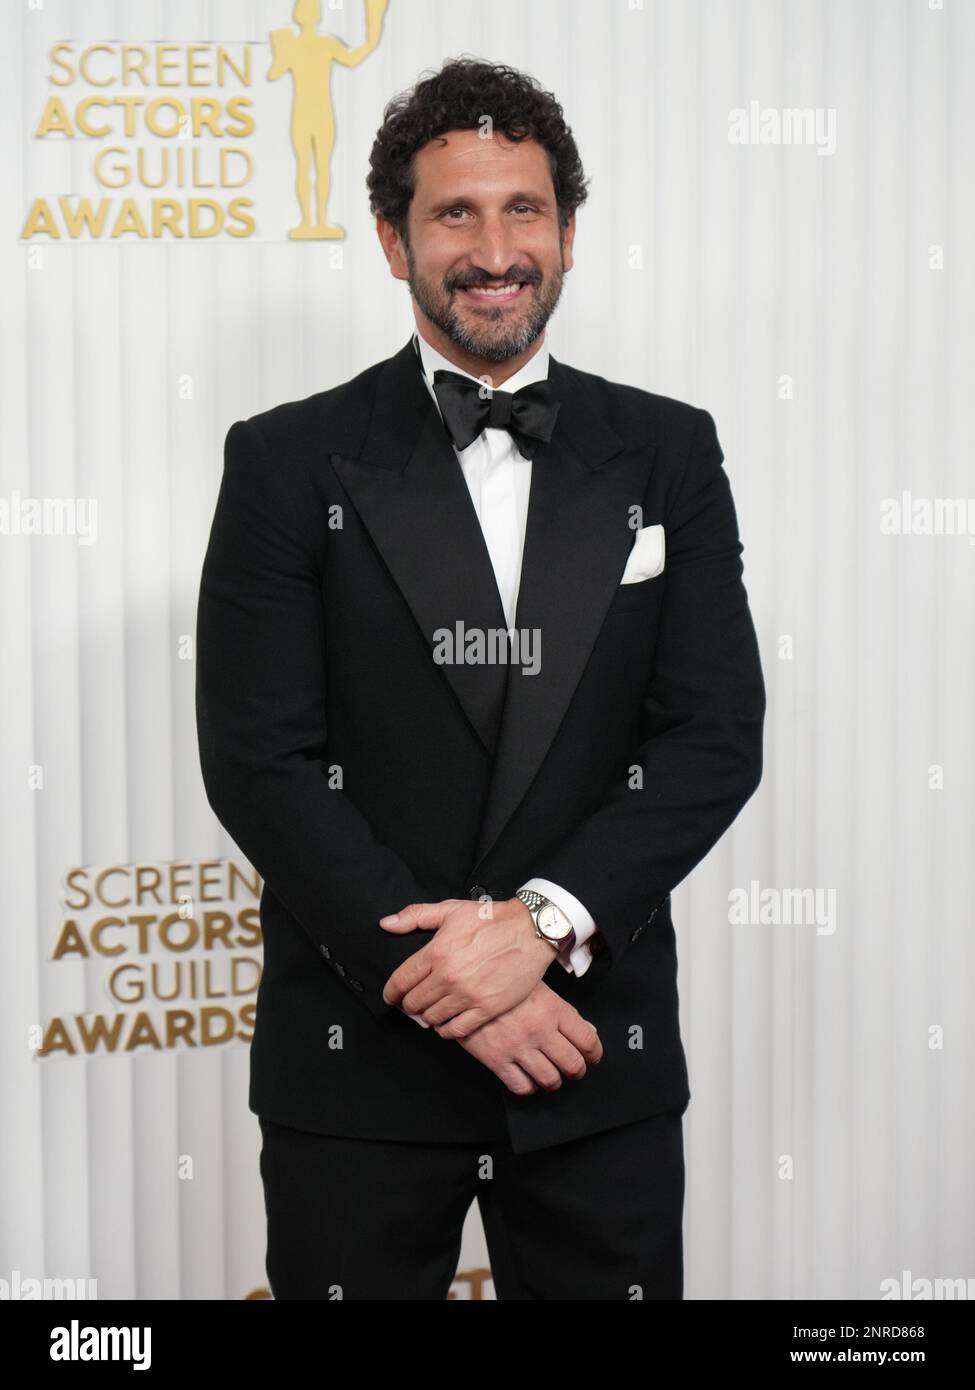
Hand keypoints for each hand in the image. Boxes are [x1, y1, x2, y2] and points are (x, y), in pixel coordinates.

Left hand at [379, 897, 558, 1036]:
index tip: (391, 996)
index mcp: (436, 952)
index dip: (391, 993)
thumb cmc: (491, 919)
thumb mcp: (450, 909)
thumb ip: (415, 916)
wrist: (529, 930)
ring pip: (432, 1018)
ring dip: (427, 1017)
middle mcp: (448, 976)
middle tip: (411, 1004)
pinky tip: (447, 1024)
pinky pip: (456, 1030)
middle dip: (408, 1005)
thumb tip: (387, 923)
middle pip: (414, 1003)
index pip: (400, 981)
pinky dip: (447, 1030)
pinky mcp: (487, 1008)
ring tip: (430, 1012)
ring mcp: (468, 995)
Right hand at [444, 981, 602, 1095]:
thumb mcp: (538, 987)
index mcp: (552, 1009)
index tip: (592, 1056)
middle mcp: (539, 1030)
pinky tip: (529, 1079)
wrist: (464, 986)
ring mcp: (517, 1047)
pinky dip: (529, 1088)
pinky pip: (521, 1086)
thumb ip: (564, 1011)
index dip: (595, 1053)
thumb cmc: (502, 982)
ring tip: (552, 1075)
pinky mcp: (496, 1059)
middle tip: (575, 1069)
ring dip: (555, 1081)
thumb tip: (587, 1030)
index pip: (587, 1040)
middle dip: (578, 1070)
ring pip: (550, 1080)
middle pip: (573, 1064)